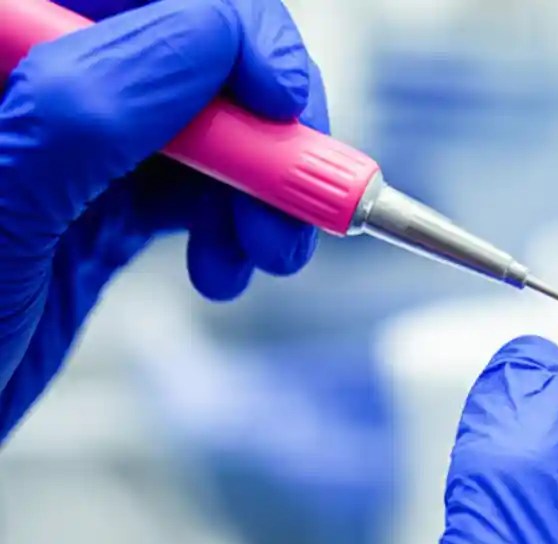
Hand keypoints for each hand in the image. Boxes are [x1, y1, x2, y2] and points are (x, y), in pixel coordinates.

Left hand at [0, 0, 327, 439]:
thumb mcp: (4, 212)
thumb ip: (94, 109)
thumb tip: (216, 35)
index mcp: (0, 47)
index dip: (230, 31)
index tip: (285, 104)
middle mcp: (32, 84)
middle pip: (190, 54)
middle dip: (261, 129)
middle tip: (299, 200)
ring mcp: (63, 142)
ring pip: (205, 124)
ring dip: (261, 189)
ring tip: (269, 256)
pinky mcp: (91, 198)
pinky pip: (189, 184)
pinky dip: (232, 225)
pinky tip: (225, 270)